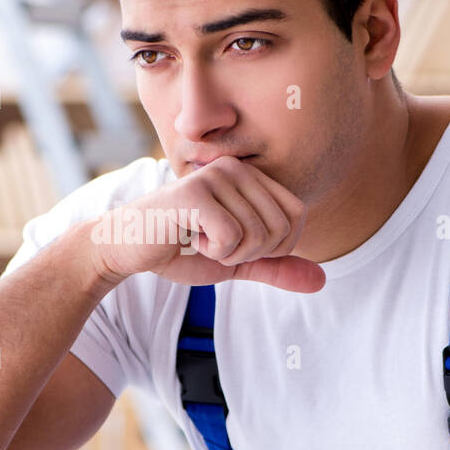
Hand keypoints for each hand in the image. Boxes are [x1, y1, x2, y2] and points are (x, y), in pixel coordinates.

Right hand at [91, 155, 325, 292]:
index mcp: (251, 177)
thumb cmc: (179, 249)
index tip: (236, 245)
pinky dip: (213, 252)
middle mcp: (236, 168)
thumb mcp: (236, 261)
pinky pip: (232, 237)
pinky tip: (189, 238)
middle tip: (216, 245)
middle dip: (251, 253)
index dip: (275, 247)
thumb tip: (321, 281)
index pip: (297, 216)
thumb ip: (276, 267)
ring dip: (228, 254)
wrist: (128, 249)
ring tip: (200, 240)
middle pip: (280, 228)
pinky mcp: (195, 193)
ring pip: (257, 235)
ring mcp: (215, 177)